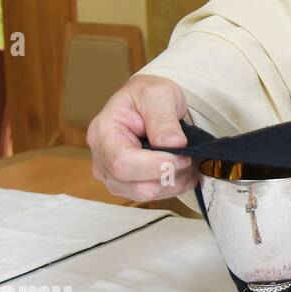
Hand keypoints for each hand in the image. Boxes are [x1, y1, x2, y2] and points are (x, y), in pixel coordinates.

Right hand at [88, 75, 197, 201]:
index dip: (157, 166)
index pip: (123, 163)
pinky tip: (181, 169)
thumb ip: (164, 119)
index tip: (183, 156)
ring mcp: (113, 176)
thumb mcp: (159, 95)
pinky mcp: (128, 185)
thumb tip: (174, 144)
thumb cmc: (149, 96)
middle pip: (135, 186)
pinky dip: (174, 185)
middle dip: (169, 175)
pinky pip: (154, 196)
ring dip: (174, 181)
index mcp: (103, 132)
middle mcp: (102, 158)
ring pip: (146, 195)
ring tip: (186, 159)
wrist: (149, 104)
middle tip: (188, 157)